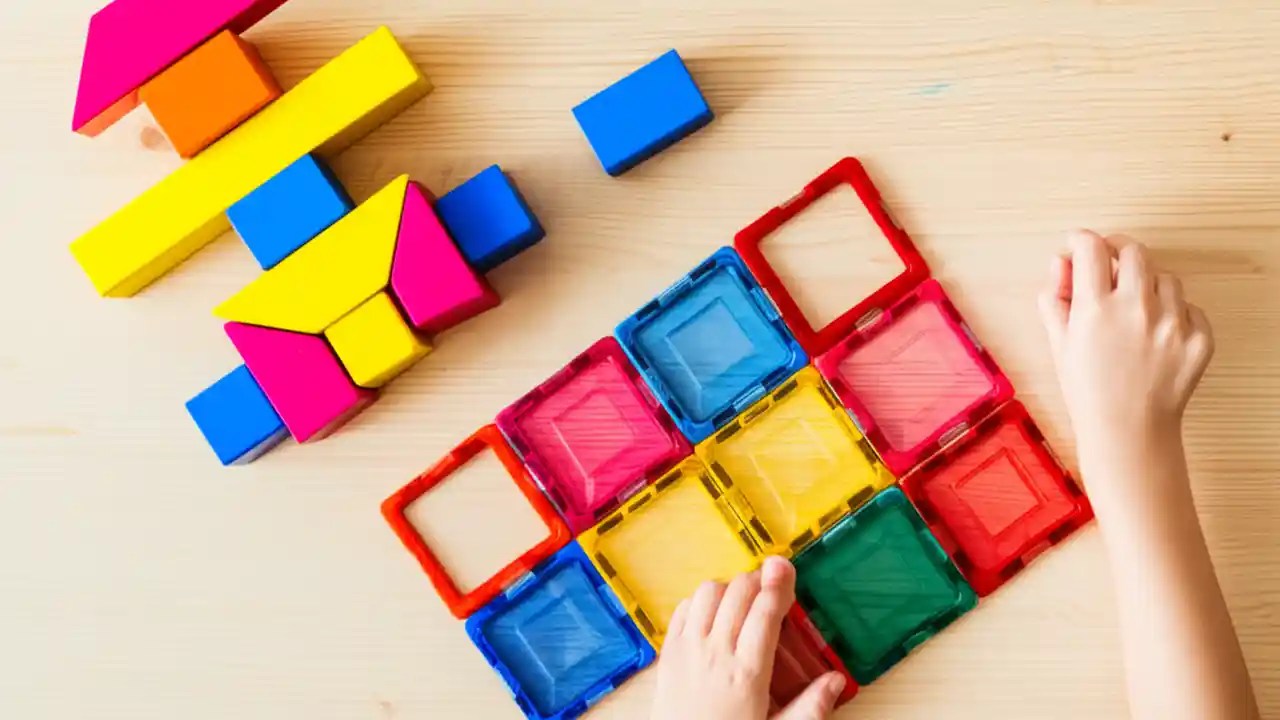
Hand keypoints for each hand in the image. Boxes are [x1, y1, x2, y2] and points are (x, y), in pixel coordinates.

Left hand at [650, 557, 846, 719]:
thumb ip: (809, 708)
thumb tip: (836, 680)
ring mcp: (687, 649)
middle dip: (757, 581)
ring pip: (708, 592)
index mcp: (748, 672)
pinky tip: (712, 613)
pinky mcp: (667, 652)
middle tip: (770, 588)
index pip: (765, 612)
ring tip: (742, 601)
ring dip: (728, 588)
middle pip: (738, 593)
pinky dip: (700, 600)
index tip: (786, 567)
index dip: (778, 584)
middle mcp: (716, 652)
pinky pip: (683, 608)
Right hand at [1037, 230, 1213, 496]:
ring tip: (1136, 311)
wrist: (1127, 432)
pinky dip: (1176, 314)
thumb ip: (1055, 297)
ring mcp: (1172, 323)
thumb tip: (1061, 262)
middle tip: (1109, 266)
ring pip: (1165, 278)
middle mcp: (1136, 308)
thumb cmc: (1087, 391)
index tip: (1080, 245)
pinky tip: (1157, 334)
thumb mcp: (1058, 343)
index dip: (1082, 240)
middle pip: (1134, 252)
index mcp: (1095, 308)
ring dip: (1149, 285)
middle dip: (1117, 252)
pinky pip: (1190, 308)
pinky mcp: (1199, 338)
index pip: (1091, 248)